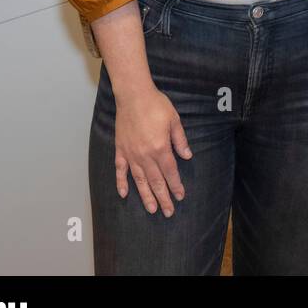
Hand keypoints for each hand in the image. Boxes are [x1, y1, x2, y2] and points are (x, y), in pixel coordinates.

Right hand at [113, 87, 191, 216]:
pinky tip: (124, 194)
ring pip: (139, 180)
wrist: (133, 95)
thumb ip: (180, 140)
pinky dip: (121, 183)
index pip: (170, 172)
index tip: (180, 196)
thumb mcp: (174, 120)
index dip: (176, 186)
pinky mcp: (120, 150)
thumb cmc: (156, 105)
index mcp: (160, 148)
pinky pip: (120, 170)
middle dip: (163, 198)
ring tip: (152, 209)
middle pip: (156, 181)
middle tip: (168, 212)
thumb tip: (187, 156)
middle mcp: (145, 155)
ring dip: (146, 196)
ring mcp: (131, 154)